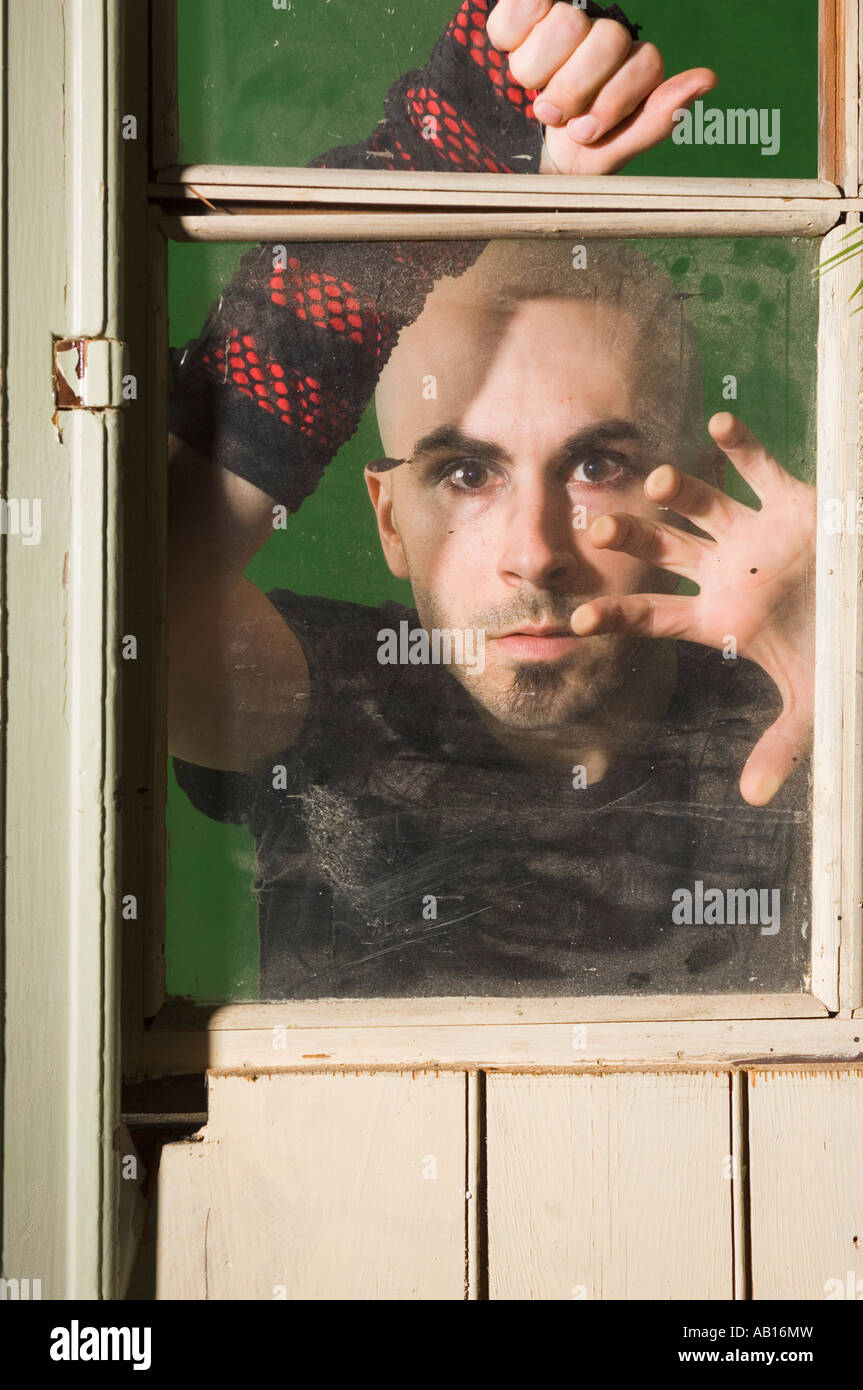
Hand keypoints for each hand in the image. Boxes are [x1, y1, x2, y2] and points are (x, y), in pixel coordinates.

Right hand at [486, 0, 716, 173]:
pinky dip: (513, 32)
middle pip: (608, 40)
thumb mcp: (609, 154)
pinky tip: (509, 56)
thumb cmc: (568, 157)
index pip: (646, 63)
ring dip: (539, 70)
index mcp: (632, 68)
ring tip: (530, 94)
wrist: (517, 158)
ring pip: (565, 21)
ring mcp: (566, 19)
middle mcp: (604, 37)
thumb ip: (654, 121)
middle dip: (574, 90)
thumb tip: (707, 80)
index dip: (613, 101)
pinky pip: (523, 4)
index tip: (584, 133)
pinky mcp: (524, 13)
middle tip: (555, 118)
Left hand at [570, 414, 815, 805]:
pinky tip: (719, 422)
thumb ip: (782, 746)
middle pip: (663, 551)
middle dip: (631, 539)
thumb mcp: (814, 703)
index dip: (617, 615)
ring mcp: (754, 533)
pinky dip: (743, 445)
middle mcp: (724, 570)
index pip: (653, 614)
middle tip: (594, 527)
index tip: (575, 620)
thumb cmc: (839, 653)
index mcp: (716, 616)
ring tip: (657, 481)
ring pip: (703, 506)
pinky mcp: (793, 501)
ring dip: (680, 492)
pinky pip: (761, 466)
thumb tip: (757, 798)